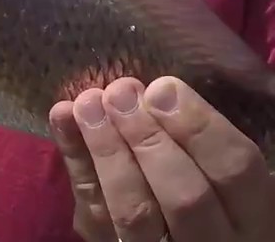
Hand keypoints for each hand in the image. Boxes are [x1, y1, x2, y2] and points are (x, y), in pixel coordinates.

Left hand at [50, 76, 274, 241]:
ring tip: (88, 102)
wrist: (178, 238)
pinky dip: (76, 161)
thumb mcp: (221, 172)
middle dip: (147, 137)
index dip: (199, 126)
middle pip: (183, 194)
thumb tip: (162, 90)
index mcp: (252, 216)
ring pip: (134, 210)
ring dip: (107, 149)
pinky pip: (92, 210)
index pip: (234, 170)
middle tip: (120, 92)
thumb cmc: (206, 192)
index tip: (163, 87)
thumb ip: (204, 141)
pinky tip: (63, 117)